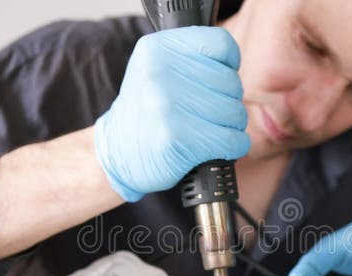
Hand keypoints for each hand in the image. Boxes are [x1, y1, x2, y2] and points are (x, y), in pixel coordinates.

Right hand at [94, 27, 249, 201]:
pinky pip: (232, 140)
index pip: (221, 44)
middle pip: (232, 82)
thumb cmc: (147, 114)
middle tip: (204, 117)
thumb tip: (234, 69)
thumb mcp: (157, 71)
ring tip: (206, 133)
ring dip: (230, 128)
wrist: (117, 155)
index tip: (216, 83)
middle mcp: (161, 71)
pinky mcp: (178, 138)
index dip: (228, 67)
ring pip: (235, 113)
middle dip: (227, 104)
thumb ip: (192, 60)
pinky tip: (214, 149)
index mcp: (157, 48)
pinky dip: (232, 148)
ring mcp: (168, 105)